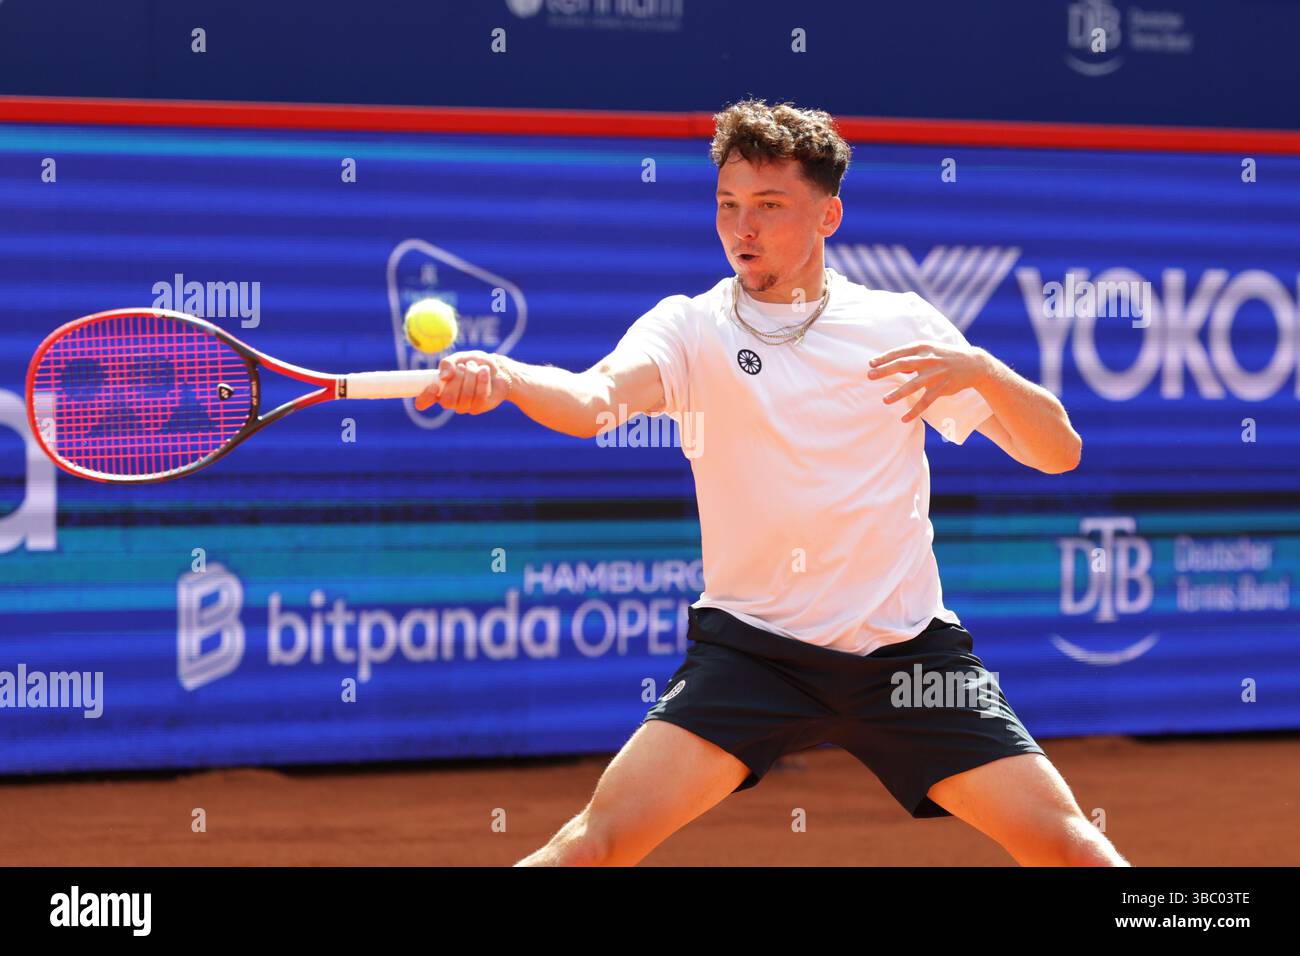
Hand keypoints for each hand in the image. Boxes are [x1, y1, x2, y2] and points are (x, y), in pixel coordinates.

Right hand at [414, 350, 513, 413]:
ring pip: (465, 397)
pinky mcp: (480, 406)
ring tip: (475, 366)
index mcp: (439, 389)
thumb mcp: (460, 358)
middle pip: (447, 400)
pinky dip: (482, 380)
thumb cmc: (475, 363)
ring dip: (471, 377)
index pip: (423, 402)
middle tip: (464, 367)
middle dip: (457, 380)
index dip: (425, 397)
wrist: (497, 368)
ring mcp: (465, 406)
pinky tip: (484, 371)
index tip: (434, 385)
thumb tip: (444, 377)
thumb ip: (448, 363)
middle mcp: (450, 401)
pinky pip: (479, 397)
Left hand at [867, 341, 988, 422]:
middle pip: (903, 365)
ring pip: (914, 385)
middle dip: (886, 370)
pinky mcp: (942, 388)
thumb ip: (910, 357)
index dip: (885, 357)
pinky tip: (904, 418)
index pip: (900, 352)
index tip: (870, 363)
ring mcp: (936, 374)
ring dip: (898, 393)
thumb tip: (889, 364)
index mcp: (923, 348)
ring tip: (884, 400)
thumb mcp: (929, 350)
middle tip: (870, 376)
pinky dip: (915, 411)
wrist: (973, 364)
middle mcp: (929, 359)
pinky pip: (926, 401)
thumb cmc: (944, 356)